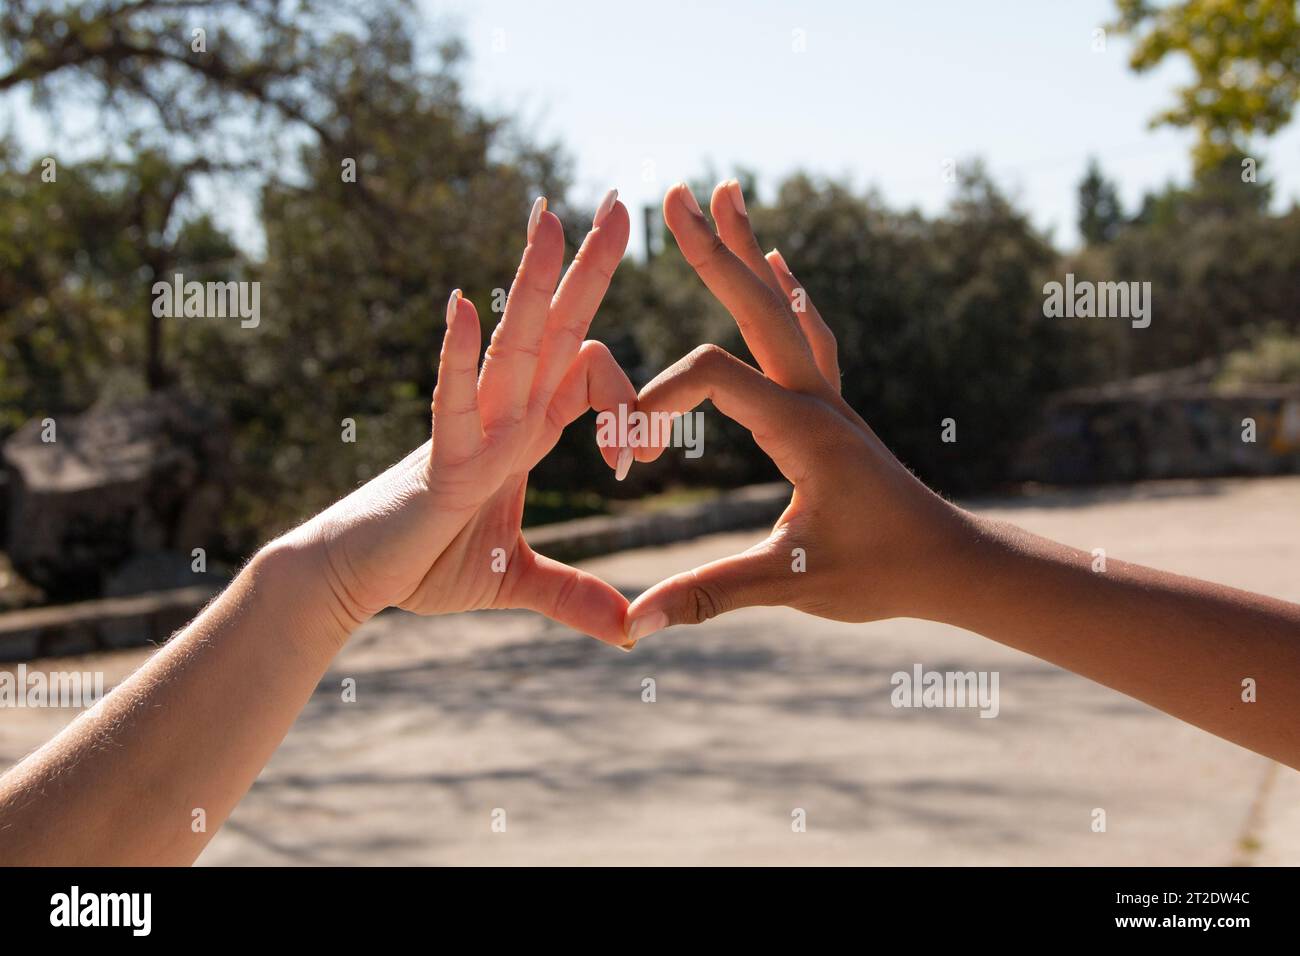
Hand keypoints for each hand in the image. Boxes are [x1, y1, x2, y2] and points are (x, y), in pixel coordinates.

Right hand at [283, 191, 636, 645]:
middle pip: (556, 329)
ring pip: (513, 346)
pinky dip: (460, 358)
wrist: (351, 581)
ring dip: (533, 282)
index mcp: (527, 431)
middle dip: (588, 269)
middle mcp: (504, 416)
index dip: (632, 400)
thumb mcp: (519, 581)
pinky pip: (453, 402)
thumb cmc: (425, 565)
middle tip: (618, 201)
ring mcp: (472, 431)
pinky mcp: (441, 462)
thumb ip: (574, 594)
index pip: (590, 373)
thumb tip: (630, 631)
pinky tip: (467, 305)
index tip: (640, 462)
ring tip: (551, 216)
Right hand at [623, 181, 973, 643]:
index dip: (657, 401)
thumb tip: (631, 625)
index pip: (713, 376)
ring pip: (785, 307)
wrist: (956, 565)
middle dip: (712, 250)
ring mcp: (829, 398)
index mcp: (802, 428)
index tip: (628, 454)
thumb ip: (708, 596)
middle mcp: (816, 398)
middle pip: (757, 304)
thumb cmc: (884, 573)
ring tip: (731, 195)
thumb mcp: (791, 582)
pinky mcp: (834, 411)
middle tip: (676, 193)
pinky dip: (787, 294)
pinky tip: (781, 268)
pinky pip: (809, 335)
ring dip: (750, 251)